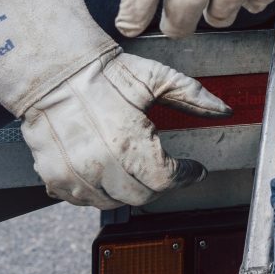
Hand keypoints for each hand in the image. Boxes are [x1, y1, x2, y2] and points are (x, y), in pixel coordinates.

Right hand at [0, 0, 229, 208]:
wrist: (52, 72)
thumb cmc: (101, 73)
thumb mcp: (154, 77)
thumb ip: (192, 95)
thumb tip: (222, 109)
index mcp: (126, 141)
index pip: (164, 179)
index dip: (184, 175)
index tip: (192, 168)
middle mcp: (98, 164)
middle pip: (141, 196)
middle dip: (158, 182)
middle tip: (163, 165)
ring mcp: (74, 175)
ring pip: (113, 201)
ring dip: (129, 189)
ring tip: (134, 165)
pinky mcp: (55, 178)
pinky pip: (83, 200)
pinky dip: (100, 190)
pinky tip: (107, 169)